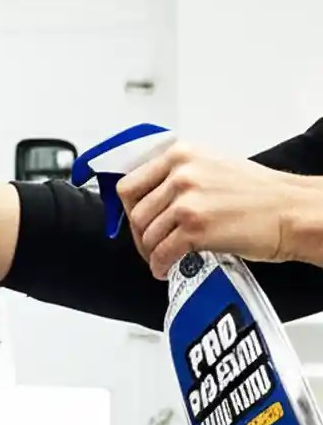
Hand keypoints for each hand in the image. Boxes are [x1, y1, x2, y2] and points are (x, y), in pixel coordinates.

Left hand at [118, 143, 307, 278]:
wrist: (294, 211)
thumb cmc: (262, 193)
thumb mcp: (212, 166)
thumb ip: (178, 175)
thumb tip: (151, 197)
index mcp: (181, 155)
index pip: (130, 185)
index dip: (129, 210)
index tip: (138, 222)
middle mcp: (180, 174)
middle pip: (136, 214)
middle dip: (140, 235)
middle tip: (150, 246)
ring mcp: (187, 201)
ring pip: (147, 235)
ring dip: (151, 253)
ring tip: (162, 258)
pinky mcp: (195, 228)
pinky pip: (162, 253)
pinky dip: (160, 266)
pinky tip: (166, 269)